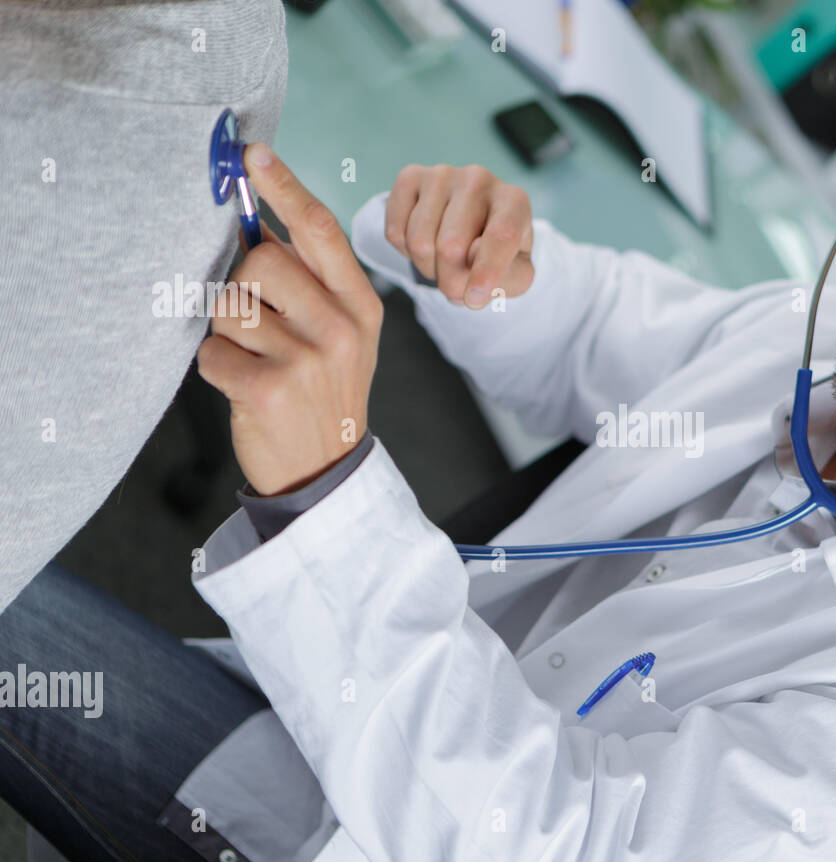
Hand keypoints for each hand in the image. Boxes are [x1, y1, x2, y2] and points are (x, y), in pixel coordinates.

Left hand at [198, 143, 381, 496]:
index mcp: (361, 306)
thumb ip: (308, 282)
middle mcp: (341, 328)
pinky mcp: (270, 389)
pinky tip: (244, 388)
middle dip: (242, 288)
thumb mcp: (339, 335)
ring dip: (227, 334)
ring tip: (256, 362)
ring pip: (229, 308)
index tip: (253, 155)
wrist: (326, 470)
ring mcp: (308, 360)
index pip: (319, 230)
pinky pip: (212, 352)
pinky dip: (216, 369)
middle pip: (261, 263)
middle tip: (257, 324)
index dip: (283, 187)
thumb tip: (252, 223)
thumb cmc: (323, 392)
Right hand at [384, 163, 534, 308]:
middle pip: (451, 247)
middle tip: (457, 286)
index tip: (473, 300)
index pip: (501, 235)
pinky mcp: (410, 177)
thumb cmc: (496, 255)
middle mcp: (479, 179)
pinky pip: (395, 232)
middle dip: (450, 282)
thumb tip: (471, 256)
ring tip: (442, 263)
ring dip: (427, 269)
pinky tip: (425, 242)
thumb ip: (506, 276)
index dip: (486, 271)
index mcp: (514, 202)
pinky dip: (405, 252)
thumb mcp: (515, 276)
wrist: (469, 226)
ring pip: (419, 242)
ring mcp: (442, 174)